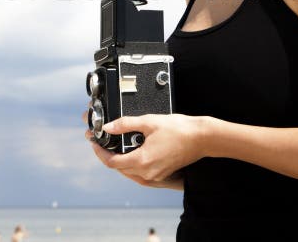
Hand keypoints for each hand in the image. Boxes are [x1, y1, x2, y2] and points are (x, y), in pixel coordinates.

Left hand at [86, 114, 206, 183]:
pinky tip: (134, 151)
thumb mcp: (149, 121)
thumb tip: (109, 127)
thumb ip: (125, 124)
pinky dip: (133, 163)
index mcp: (142, 161)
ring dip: (121, 161)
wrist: (202, 138)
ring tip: (117, 145)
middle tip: (103, 142)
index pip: (112, 162)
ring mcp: (155, 175)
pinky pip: (141, 172)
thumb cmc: (180, 129)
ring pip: (130, 172)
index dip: (100, 152)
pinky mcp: (162, 174)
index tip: (95, 143)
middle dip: (109, 155)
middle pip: (120, 169)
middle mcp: (147, 172)